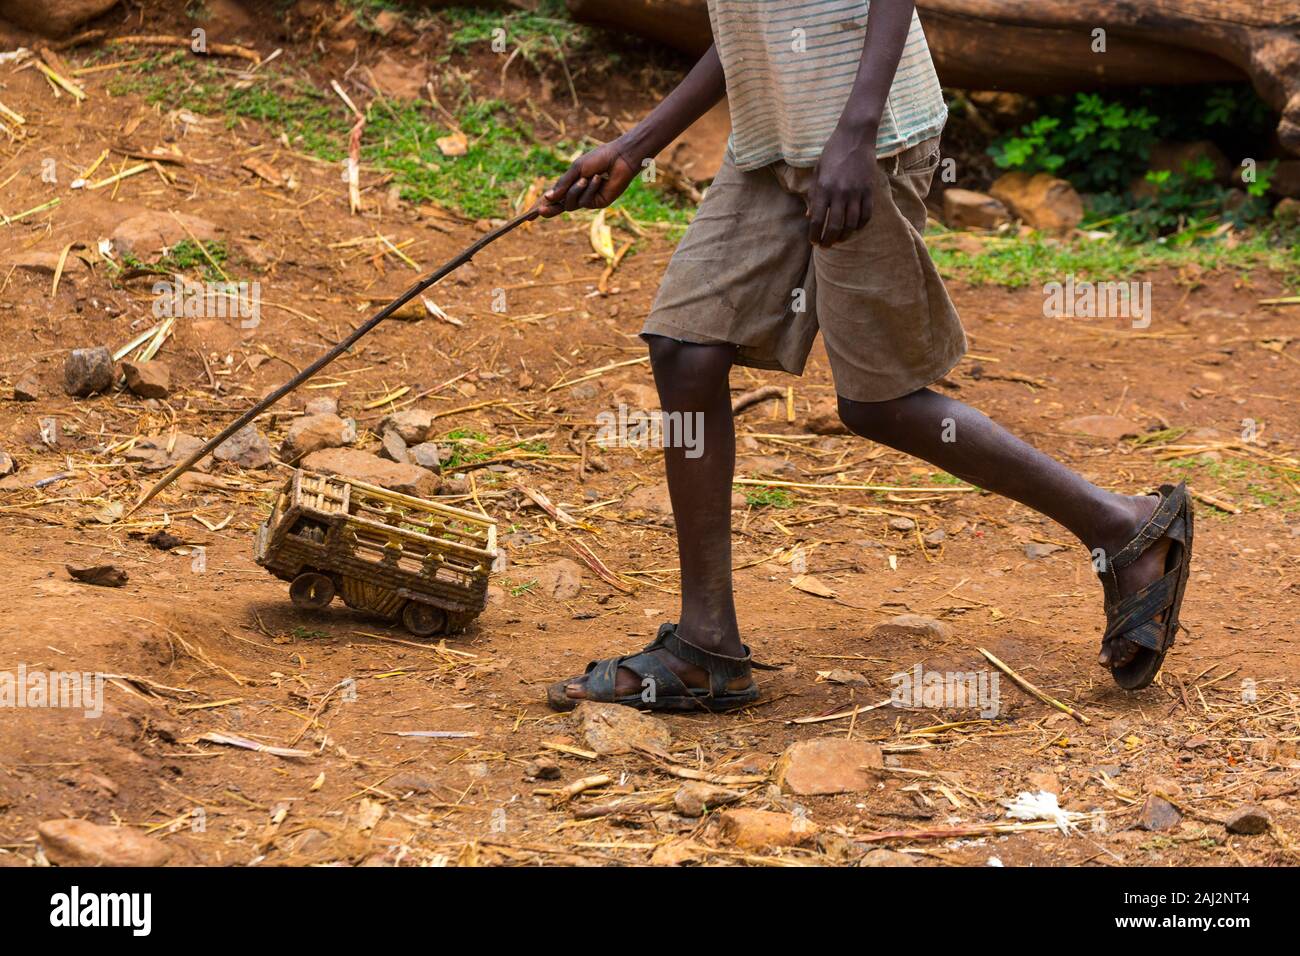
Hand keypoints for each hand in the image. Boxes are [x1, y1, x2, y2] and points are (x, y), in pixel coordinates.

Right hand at [539, 139, 640, 217]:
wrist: (619, 158)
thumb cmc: (598, 158)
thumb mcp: (576, 169)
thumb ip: (562, 184)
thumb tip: (547, 197)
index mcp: (570, 183)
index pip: (553, 197)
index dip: (542, 205)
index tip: (528, 216)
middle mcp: (577, 193)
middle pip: (559, 207)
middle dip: (549, 210)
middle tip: (539, 212)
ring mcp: (587, 200)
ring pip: (571, 204)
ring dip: (576, 191)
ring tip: (586, 178)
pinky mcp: (597, 203)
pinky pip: (585, 201)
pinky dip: (589, 190)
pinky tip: (599, 179)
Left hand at [807, 123, 876, 246]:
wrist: (855, 137)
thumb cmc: (832, 153)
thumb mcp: (817, 171)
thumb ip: (813, 195)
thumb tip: (809, 216)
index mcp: (824, 188)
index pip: (817, 219)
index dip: (814, 235)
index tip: (813, 242)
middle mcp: (840, 192)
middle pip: (834, 226)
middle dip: (828, 240)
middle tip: (825, 246)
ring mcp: (856, 192)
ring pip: (851, 224)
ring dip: (844, 236)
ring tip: (838, 239)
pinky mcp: (869, 191)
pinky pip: (866, 215)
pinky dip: (860, 226)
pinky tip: (854, 229)